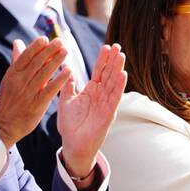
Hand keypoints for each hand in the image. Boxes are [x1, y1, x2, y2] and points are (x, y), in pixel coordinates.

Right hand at [0, 37, 69, 147]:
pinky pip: (50, 89)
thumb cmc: (8, 99)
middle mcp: (20, 81)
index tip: (45, 38)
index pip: (25, 56)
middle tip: (60, 41)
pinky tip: (68, 71)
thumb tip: (18, 42)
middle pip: (36, 63)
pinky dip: (59, 79)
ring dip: (56, 61)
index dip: (35, 47)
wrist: (4, 124)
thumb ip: (17, 60)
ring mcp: (29, 93)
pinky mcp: (37, 104)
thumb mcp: (9, 78)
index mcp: (13, 74)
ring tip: (66, 51)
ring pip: (44, 73)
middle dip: (49, 50)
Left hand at [58, 43, 127, 180]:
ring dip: (118, 69)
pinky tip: (123, 74)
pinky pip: (115, 98)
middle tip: (118, 46)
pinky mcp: (109, 113)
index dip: (103, 59)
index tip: (107, 46)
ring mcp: (106, 104)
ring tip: (122, 55)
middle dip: (113, 60)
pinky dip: (119, 86)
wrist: (73, 145)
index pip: (99, 72)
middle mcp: (101, 96)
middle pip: (109, 74)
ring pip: (114, 83)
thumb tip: (66, 70)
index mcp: (91, 91)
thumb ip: (68, 86)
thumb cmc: (70, 125)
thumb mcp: (66, 101)